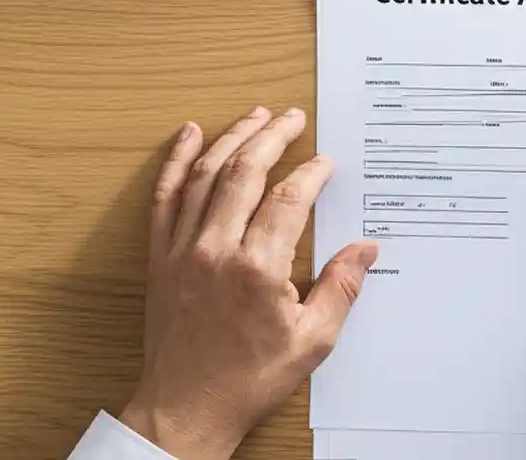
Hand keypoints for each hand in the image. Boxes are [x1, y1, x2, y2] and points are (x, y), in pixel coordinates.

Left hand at [120, 107, 377, 459]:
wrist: (185, 408)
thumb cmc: (247, 380)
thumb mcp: (311, 342)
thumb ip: (340, 289)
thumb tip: (364, 249)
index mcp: (256, 269)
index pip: (287, 199)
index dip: (310, 173)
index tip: (324, 162)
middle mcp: (215, 249)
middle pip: (245, 172)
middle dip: (272, 137)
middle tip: (292, 117)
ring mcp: (182, 249)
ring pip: (205, 175)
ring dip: (232, 138)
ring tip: (254, 115)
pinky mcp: (160, 257)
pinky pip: (165, 196)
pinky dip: (177, 161)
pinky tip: (190, 136)